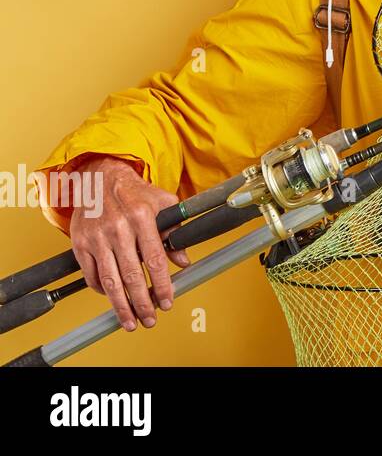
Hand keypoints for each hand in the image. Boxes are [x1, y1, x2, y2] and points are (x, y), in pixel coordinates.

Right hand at [67, 155, 189, 331]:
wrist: (101, 178)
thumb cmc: (137, 193)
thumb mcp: (164, 204)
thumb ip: (175, 231)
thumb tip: (184, 261)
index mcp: (142, 217)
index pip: (155, 260)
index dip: (162, 285)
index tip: (168, 301)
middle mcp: (118, 228)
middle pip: (131, 275)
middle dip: (142, 302)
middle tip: (151, 319)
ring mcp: (97, 237)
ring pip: (110, 280)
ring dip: (121, 305)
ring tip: (131, 321)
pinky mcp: (80, 243)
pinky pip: (91, 275)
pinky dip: (102, 290)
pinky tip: (113, 298)